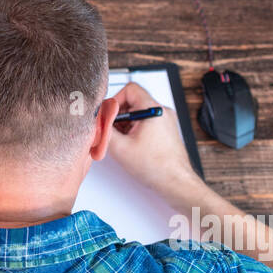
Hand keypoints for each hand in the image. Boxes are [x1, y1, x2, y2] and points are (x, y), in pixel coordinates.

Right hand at [106, 82, 204, 207]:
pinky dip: (134, 130)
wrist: (176, 183)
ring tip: (122, 141)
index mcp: (153, 110)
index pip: (130, 89)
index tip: (108, 115)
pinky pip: (145, 123)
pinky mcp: (165, 131)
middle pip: (133, 101)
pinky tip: (131, 145)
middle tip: (111, 130)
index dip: (115, 100)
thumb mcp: (121, 148)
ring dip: (125, 124)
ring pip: (138, 113)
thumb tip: (96, 123)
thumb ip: (104, 131)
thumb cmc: (157, 168)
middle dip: (118, 115)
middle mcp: (162, 112)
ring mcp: (165, 121)